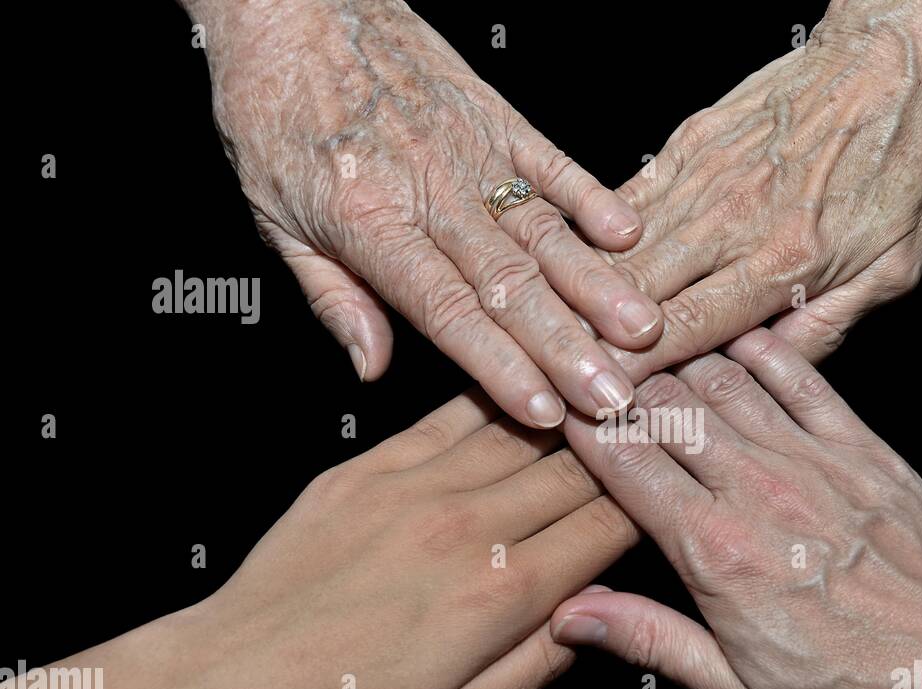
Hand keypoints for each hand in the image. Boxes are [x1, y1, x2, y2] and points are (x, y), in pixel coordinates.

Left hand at [0, 390, 637, 688]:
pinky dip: (499, 395)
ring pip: (523, 426)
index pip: (610, 525)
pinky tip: (528, 376)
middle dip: (632, 438)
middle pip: (578, 465)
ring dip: (577, 403)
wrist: (227, 684)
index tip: (689, 475)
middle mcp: (467, 526)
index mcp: (500, 595)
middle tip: (677, 406)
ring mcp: (415, 486)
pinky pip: (451, 414)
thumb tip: (594, 611)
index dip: (659, 496)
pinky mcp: (369, 467)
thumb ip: (541, 662)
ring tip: (621, 376)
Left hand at [185, 0, 661, 422]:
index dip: (500, 366)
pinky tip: (631, 234)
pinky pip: (552, 161)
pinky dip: (594, 197)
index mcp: (371, 224)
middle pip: (510, 285)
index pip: (448, 312)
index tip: (544, 412)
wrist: (289, 4)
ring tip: (643, 330)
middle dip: (568, 349)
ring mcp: (471, 152)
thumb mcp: (276, 217)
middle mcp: (431, 192)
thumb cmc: (277, 109)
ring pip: (543, 231)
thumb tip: (370, 367)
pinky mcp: (496, 115)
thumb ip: (333, 297)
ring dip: (597, 286)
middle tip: (614, 395)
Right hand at [550, 328, 921, 688]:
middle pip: (667, 407)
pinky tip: (736, 340)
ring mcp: (814, 462)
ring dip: (679, 361)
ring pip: (725, 380)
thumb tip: (573, 613)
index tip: (553, 409)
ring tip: (646, 353)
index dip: (580, 427)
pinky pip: (801, 378)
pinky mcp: (863, 449)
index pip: (625, 464)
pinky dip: (762, 352)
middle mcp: (759, 491)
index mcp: (718, 555)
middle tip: (591, 374)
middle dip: (620, 385)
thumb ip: (653, 642)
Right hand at [602, 0, 921, 373]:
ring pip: (622, 247)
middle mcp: (734, 220)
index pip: (689, 327)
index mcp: (786, 259)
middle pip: (638, 291)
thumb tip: (771, 371)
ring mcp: (705, 178)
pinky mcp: (689, 143)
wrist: (891, 60)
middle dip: (595, 335)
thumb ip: (828, 326)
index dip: (636, 365)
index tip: (604, 394)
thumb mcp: (895, 267)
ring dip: (587, 291)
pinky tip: (580, 265)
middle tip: (570, 370)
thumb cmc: (901, 163)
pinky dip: (598, 235)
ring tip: (563, 328)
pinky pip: (627, 198)